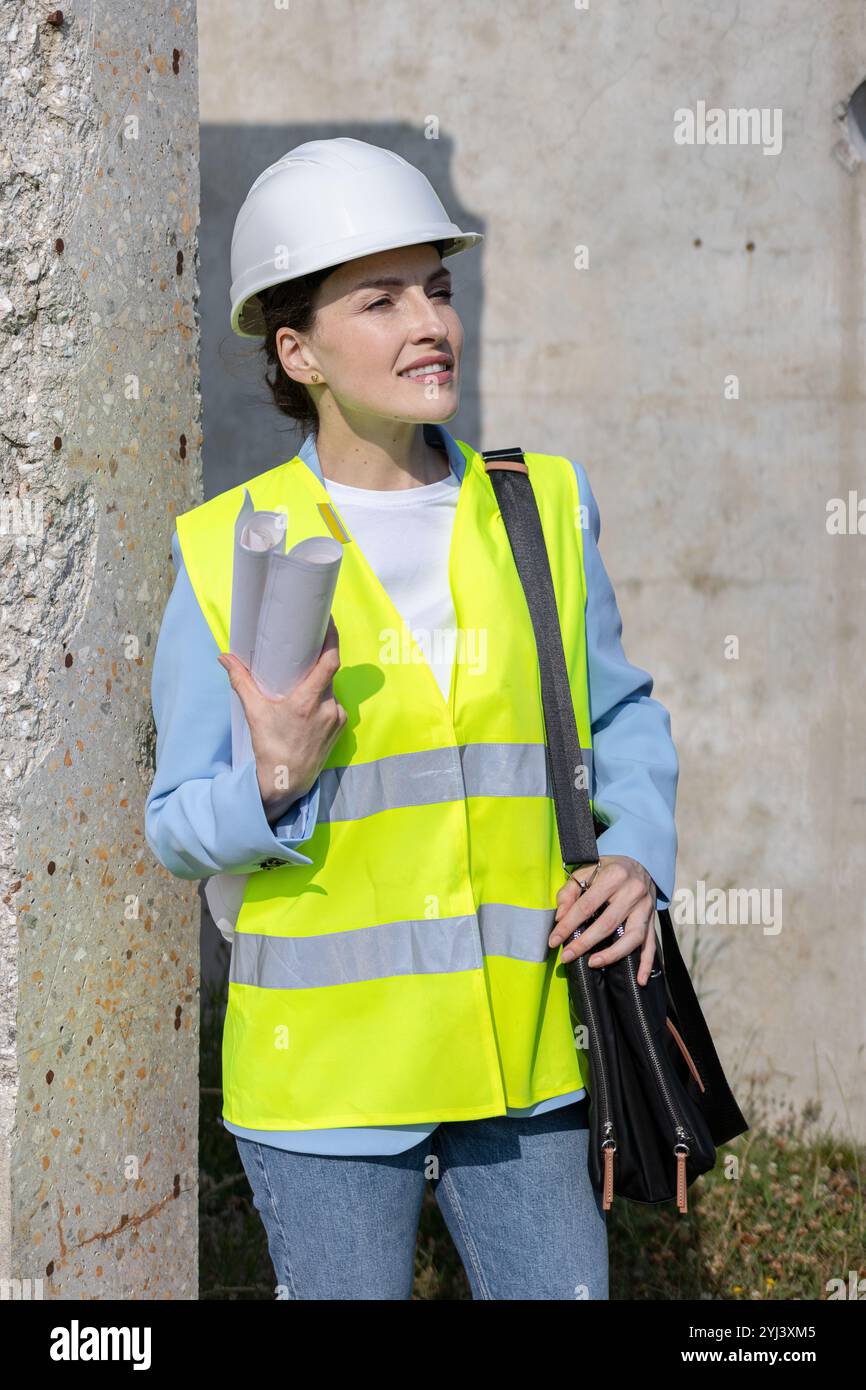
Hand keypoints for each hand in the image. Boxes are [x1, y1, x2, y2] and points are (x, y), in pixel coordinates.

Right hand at [216, 615, 346, 817]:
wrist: (287, 781)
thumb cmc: (270, 747)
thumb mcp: (254, 712)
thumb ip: (241, 681)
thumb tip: (224, 657)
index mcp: (308, 700)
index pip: (330, 661)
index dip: (332, 639)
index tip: (328, 622)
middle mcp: (328, 707)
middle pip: (329, 672)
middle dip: (318, 660)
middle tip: (307, 647)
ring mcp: (337, 718)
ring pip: (331, 689)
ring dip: (319, 682)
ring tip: (302, 680)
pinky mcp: (340, 727)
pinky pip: (333, 704)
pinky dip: (322, 699)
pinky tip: (309, 703)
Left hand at [548, 854, 657, 985]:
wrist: (640, 862)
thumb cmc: (608, 868)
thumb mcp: (586, 870)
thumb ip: (570, 892)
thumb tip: (560, 917)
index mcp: (614, 877)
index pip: (586, 905)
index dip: (568, 925)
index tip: (554, 940)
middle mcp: (633, 892)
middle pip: (607, 923)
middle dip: (584, 943)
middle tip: (567, 956)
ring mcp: (646, 908)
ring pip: (632, 937)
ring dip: (612, 954)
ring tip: (593, 964)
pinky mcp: (653, 919)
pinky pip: (651, 944)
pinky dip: (646, 964)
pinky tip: (640, 980)